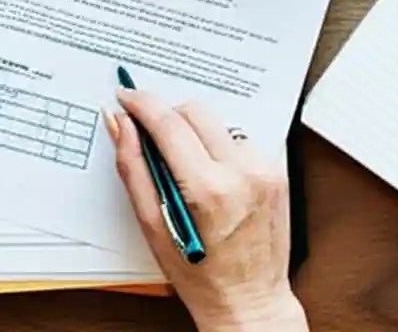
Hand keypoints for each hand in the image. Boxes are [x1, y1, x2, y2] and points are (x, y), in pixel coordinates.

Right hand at [107, 88, 307, 331]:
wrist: (249, 301)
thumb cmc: (200, 275)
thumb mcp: (152, 225)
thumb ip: (133, 168)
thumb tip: (119, 125)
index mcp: (207, 188)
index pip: (168, 123)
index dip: (142, 104)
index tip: (126, 96)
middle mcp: (242, 172)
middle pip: (194, 111)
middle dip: (167, 115)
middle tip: (150, 135)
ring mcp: (265, 171)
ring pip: (218, 123)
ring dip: (197, 133)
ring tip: (186, 167)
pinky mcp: (277, 173)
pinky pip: (241, 140)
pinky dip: (221, 148)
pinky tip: (213, 175)